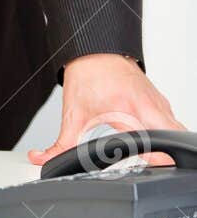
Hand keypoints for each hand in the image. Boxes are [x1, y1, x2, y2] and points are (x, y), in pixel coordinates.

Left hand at [27, 53, 184, 167]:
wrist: (94, 51)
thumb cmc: (87, 77)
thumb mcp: (72, 116)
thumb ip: (60, 145)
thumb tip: (42, 160)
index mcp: (128, 110)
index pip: (155, 140)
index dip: (156, 158)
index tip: (148, 166)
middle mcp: (148, 105)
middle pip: (174, 136)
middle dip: (167, 154)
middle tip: (151, 163)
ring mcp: (158, 103)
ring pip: (175, 130)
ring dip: (166, 144)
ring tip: (150, 154)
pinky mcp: (160, 101)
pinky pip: (171, 122)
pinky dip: (165, 133)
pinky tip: (152, 140)